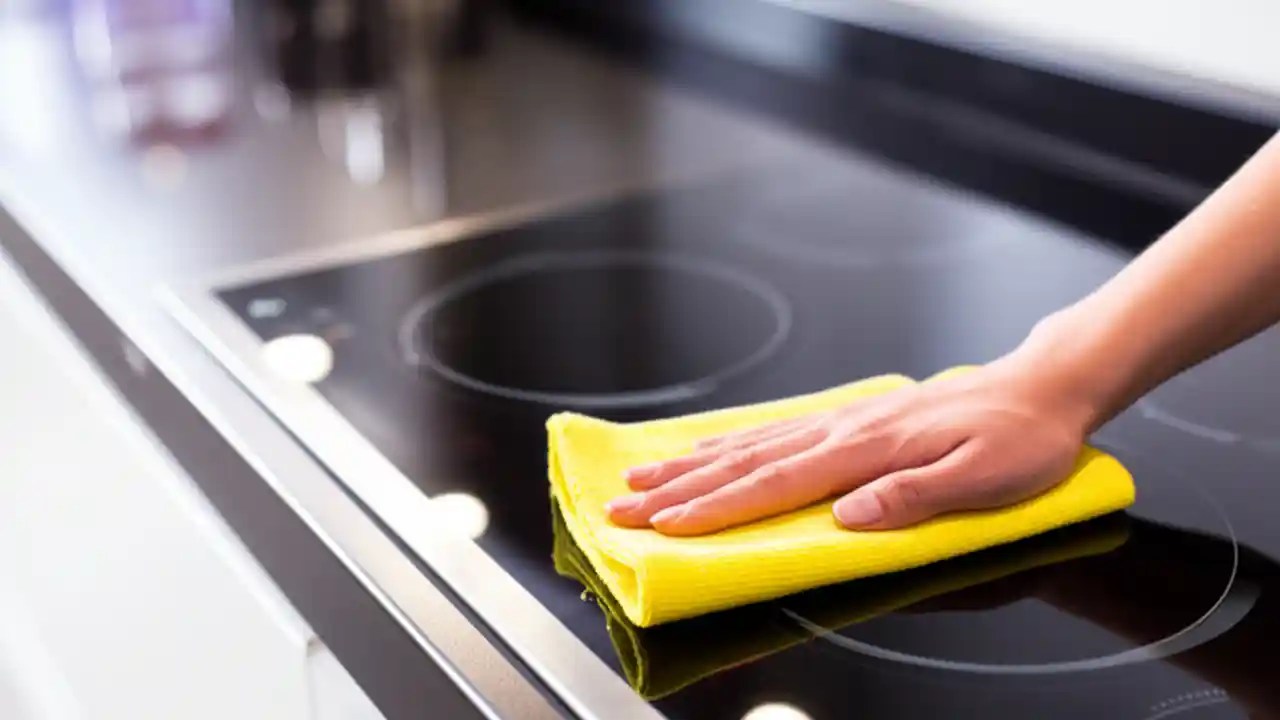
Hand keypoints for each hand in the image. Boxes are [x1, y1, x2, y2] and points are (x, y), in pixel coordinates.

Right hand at [605, 355, 1097, 535]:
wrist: (1038, 387)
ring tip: (640, 477)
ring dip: (690, 465)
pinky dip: (728, 444)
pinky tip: (704, 451)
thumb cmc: (1019, 439)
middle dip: (679, 489)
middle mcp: (841, 431)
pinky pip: (773, 432)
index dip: (718, 508)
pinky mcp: (847, 420)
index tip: (666, 525)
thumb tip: (847, 518)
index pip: (777, 484)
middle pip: (745, 464)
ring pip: (750, 446)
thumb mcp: (985, 478)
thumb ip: (913, 497)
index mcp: (868, 450)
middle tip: (622, 505)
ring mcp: (840, 421)